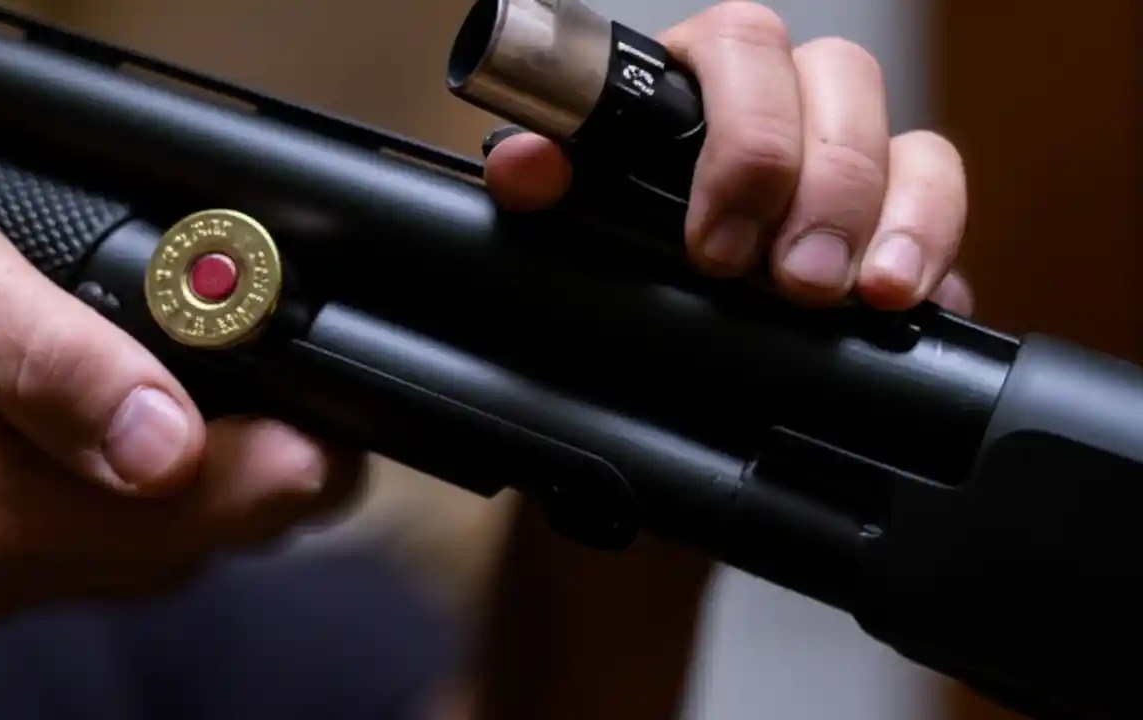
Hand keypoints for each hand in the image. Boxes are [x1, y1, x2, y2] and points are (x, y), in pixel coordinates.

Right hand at [0, 188, 359, 627]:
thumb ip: (53, 367)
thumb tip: (167, 442)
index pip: (194, 515)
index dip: (288, 477)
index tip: (346, 438)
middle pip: (179, 550)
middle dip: (267, 496)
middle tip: (330, 438)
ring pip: (138, 560)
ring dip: (213, 510)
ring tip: (273, 446)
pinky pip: (80, 554)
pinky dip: (142, 514)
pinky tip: (161, 466)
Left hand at [484, 1, 973, 314]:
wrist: (689, 275)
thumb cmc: (635, 214)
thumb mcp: (584, 198)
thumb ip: (551, 177)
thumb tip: (523, 169)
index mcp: (709, 74)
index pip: (744, 48)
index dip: (743, 138)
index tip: (714, 244)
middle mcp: (794, 96)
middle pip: (842, 82)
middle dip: (823, 188)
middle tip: (794, 281)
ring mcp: (859, 149)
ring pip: (913, 140)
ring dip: (898, 218)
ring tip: (868, 295)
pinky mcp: (907, 211)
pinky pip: (946, 208)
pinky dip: (935, 250)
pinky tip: (910, 299)